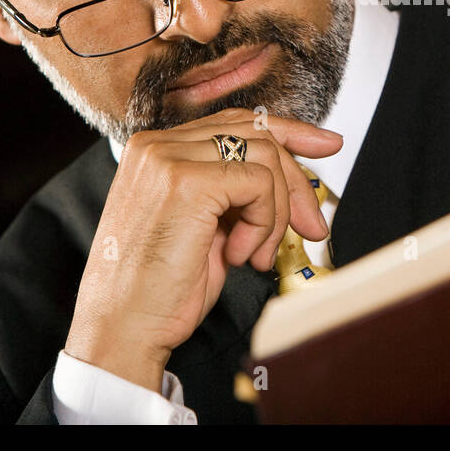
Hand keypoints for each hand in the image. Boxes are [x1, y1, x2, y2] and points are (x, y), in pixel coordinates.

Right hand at [64, 108, 341, 391]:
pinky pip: (259, 185)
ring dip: (275, 214)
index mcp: (158, 151)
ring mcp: (169, 158)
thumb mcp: (205, 227)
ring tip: (256, 253)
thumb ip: (234, 193)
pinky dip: (263, 224)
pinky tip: (240, 254)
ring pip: (264, 158)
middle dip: (296, 181)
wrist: (124, 328)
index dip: (289, 132)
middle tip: (312, 224)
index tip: (326, 145)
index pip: (237, 122)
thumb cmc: (159, 289)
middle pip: (258, 134)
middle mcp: (159, 145)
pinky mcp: (187, 181)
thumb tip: (289, 180)